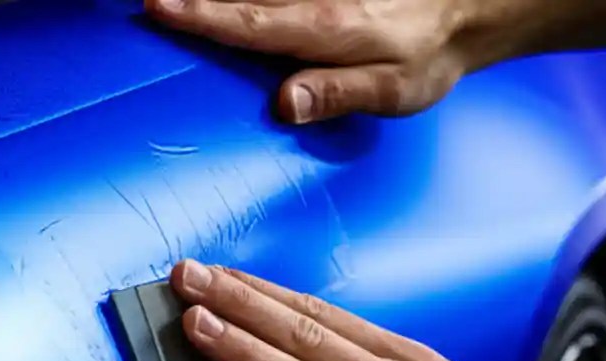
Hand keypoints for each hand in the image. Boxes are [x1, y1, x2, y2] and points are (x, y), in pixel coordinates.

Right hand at [144, 0, 502, 122]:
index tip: (157, 8)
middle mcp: (311, 0)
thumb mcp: (391, 90)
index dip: (200, 16)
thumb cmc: (425, 57)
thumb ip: (337, 94)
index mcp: (323, 30)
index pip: (248, 22)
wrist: (463, 12)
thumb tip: (284, 104)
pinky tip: (221, 7)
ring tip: (167, 1)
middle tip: (142, 0)